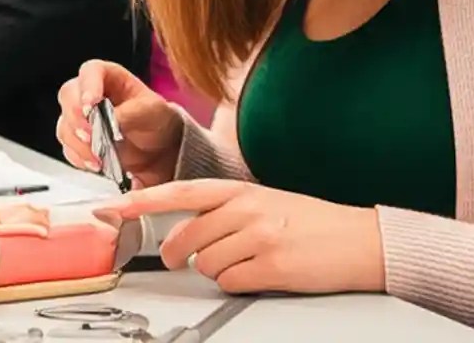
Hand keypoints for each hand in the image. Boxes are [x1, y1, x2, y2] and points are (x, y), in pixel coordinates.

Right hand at [56, 60, 184, 187]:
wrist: (158, 148)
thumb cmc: (155, 118)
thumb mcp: (150, 111)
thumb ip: (130, 113)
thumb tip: (111, 121)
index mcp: (108, 76)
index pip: (90, 72)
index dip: (87, 87)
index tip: (90, 106)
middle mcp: (89, 93)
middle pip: (68, 97)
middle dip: (77, 119)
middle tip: (91, 135)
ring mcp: (80, 117)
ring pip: (65, 126)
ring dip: (78, 143)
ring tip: (99, 157)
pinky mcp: (78, 141)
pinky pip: (69, 148)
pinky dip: (80, 158)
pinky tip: (96, 164)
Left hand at [97, 179, 385, 294]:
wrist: (360, 240)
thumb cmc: (313, 223)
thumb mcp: (265, 201)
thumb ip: (225, 209)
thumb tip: (188, 230)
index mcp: (240, 189)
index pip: (178, 192)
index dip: (141, 201)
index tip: (113, 208)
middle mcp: (245, 208)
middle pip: (186, 237)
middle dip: (180, 255)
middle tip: (186, 259)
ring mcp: (258, 236)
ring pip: (206, 264)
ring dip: (219, 271)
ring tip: (248, 262)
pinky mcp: (270, 266)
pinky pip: (230, 283)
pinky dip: (238, 284)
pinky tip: (260, 275)